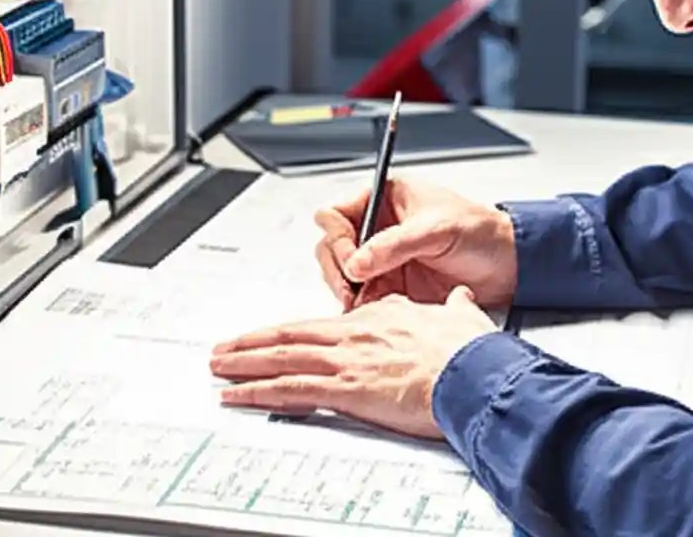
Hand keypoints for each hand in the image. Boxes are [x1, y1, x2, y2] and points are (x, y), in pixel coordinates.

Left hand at [210, 286, 496, 439]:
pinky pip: (289, 388)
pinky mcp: (345, 389)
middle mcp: (356, 334)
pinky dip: (256, 390)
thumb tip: (459, 298)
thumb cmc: (469, 353)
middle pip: (292, 335)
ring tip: (218, 367)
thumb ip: (455, 308)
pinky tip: (235, 395)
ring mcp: (347, 360)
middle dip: (254, 341)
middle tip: (227, 347)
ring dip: (243, 362)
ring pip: (281, 357)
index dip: (298, 331)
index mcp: (380, 317)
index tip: (281, 336)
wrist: (474, 373)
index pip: (327, 324)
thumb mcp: (463, 318)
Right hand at [313, 178, 516, 309]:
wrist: (510, 266)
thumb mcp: (437, 229)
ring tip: (361, 301)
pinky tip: (370, 312)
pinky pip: (361, 297)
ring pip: (341, 274)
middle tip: (352, 286)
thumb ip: (394, 244)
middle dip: (337, 267)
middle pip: (331, 246)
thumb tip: (356, 263)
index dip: (337, 236)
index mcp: (385, 199)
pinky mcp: (391, 287)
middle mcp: (378, 228)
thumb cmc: (480, 232)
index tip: (352, 258)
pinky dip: (360, 306)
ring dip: (345, 289)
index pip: (336, 214)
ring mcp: (382, 259)